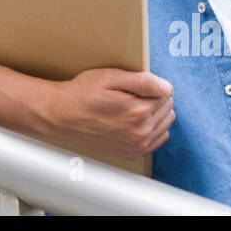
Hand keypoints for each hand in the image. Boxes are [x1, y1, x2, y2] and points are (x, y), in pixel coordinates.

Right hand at [37, 68, 174, 160]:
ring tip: (133, 106)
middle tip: (132, 94)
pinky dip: (153, 128)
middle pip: (167, 108)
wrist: (62, 116)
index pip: (166, 93)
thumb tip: (168, 88)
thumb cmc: (83, 93)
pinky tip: (136, 120)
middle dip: (156, 98)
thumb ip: (142, 81)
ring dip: (156, 113)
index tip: (134, 84)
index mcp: (138, 111)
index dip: (152, 84)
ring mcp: (137, 145)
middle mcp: (141, 131)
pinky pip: (158, 139)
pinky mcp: (132, 153)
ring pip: (166, 123)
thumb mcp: (110, 78)